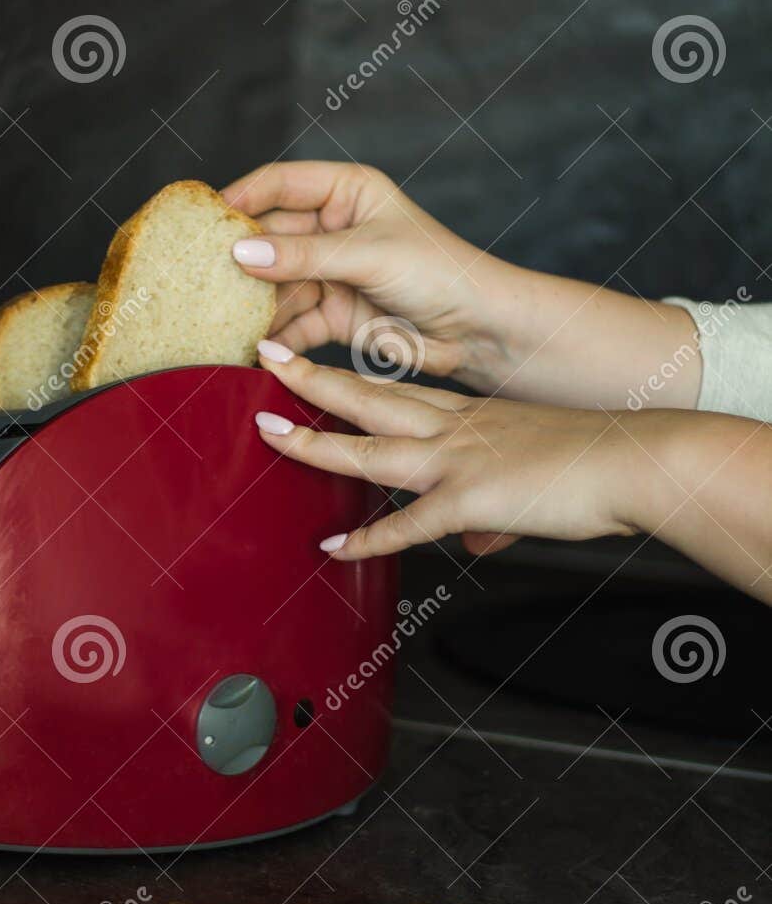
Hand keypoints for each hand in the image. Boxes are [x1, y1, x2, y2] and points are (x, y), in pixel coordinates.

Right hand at [222, 160, 520, 390]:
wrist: (477, 331)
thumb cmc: (440, 273)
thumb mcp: (369, 255)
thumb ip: (303, 255)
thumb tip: (240, 251)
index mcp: (346, 192)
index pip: (280, 184)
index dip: (241, 197)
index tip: (204, 219)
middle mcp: (333, 228)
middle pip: (270, 238)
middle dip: (238, 259)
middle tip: (196, 276)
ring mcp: (330, 272)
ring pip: (275, 285)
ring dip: (250, 304)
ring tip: (214, 318)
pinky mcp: (332, 315)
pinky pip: (291, 322)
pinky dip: (272, 337)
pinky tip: (248, 348)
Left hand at [252, 341, 660, 559]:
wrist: (635, 461)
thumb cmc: (598, 466)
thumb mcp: (535, 473)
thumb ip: (493, 514)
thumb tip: (475, 543)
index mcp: (471, 415)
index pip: (397, 390)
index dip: (351, 378)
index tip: (317, 365)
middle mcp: (455, 430)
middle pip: (368, 398)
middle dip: (312, 379)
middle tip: (268, 353)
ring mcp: (458, 461)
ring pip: (370, 449)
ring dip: (314, 443)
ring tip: (269, 431)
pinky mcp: (470, 500)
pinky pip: (406, 525)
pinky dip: (367, 540)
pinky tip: (334, 551)